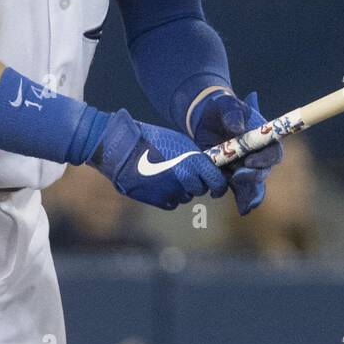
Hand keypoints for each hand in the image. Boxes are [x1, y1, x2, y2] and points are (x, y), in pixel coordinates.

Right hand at [89, 109, 228, 209]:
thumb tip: (207, 169)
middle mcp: (187, 178)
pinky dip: (168, 196)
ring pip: (185, 197)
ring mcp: (173, 191)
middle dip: (196, 184)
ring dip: (181, 190)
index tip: (217, 189)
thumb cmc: (151, 141)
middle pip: (200, 190)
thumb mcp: (180, 142)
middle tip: (184, 174)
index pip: (218, 183)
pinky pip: (172, 203)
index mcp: (194, 161)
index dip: (219, 187)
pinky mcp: (159, 200)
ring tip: (165, 174)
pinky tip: (158, 183)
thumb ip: (196, 158)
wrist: (123, 149)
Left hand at [191, 90, 281, 214]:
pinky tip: (242, 210)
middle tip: (237, 177)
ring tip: (245, 206)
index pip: (273, 151)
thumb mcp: (226, 105)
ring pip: (253, 185)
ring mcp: (246, 167)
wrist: (205, 118)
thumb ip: (233, 113)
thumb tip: (237, 128)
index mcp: (264, 137)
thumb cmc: (221, 108)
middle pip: (264, 172)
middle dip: (253, 178)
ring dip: (250, 196)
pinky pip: (240, 191)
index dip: (265, 159)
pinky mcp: (232, 175)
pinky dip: (242, 200)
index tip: (249, 161)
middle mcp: (259, 154)